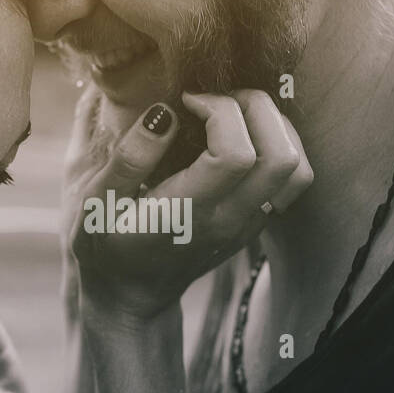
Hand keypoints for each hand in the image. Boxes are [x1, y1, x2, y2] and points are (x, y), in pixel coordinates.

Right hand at [69, 90, 313, 320]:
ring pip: (297, 169)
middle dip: (256, 109)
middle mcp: (228, 220)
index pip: (236, 155)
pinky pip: (290, 180)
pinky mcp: (255, 222)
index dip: (219, 112)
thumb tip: (165, 114)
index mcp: (188, 213)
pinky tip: (239, 134)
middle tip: (217, 99)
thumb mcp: (96, 203)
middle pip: (281, 157)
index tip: (187, 101)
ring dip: (275, 127)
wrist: (130, 294)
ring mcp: (248, 224)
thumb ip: (128, 159)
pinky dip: (277, 144)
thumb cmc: (105, 243)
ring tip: (234, 113)